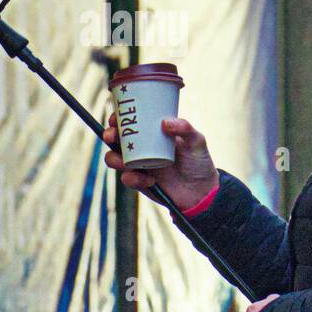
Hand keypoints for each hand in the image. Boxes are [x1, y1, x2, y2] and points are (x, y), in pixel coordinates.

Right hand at [102, 114, 218, 211]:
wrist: (201, 192)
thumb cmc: (199, 162)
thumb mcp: (196, 141)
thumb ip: (185, 128)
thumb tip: (164, 122)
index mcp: (153, 133)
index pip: (131, 122)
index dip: (118, 118)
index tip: (115, 118)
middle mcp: (142, 147)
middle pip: (117, 139)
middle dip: (109, 136)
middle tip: (111, 136)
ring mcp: (139, 165)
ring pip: (116, 159)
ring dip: (113, 159)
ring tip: (123, 162)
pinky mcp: (140, 182)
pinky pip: (128, 179)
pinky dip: (134, 179)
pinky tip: (150, 180)